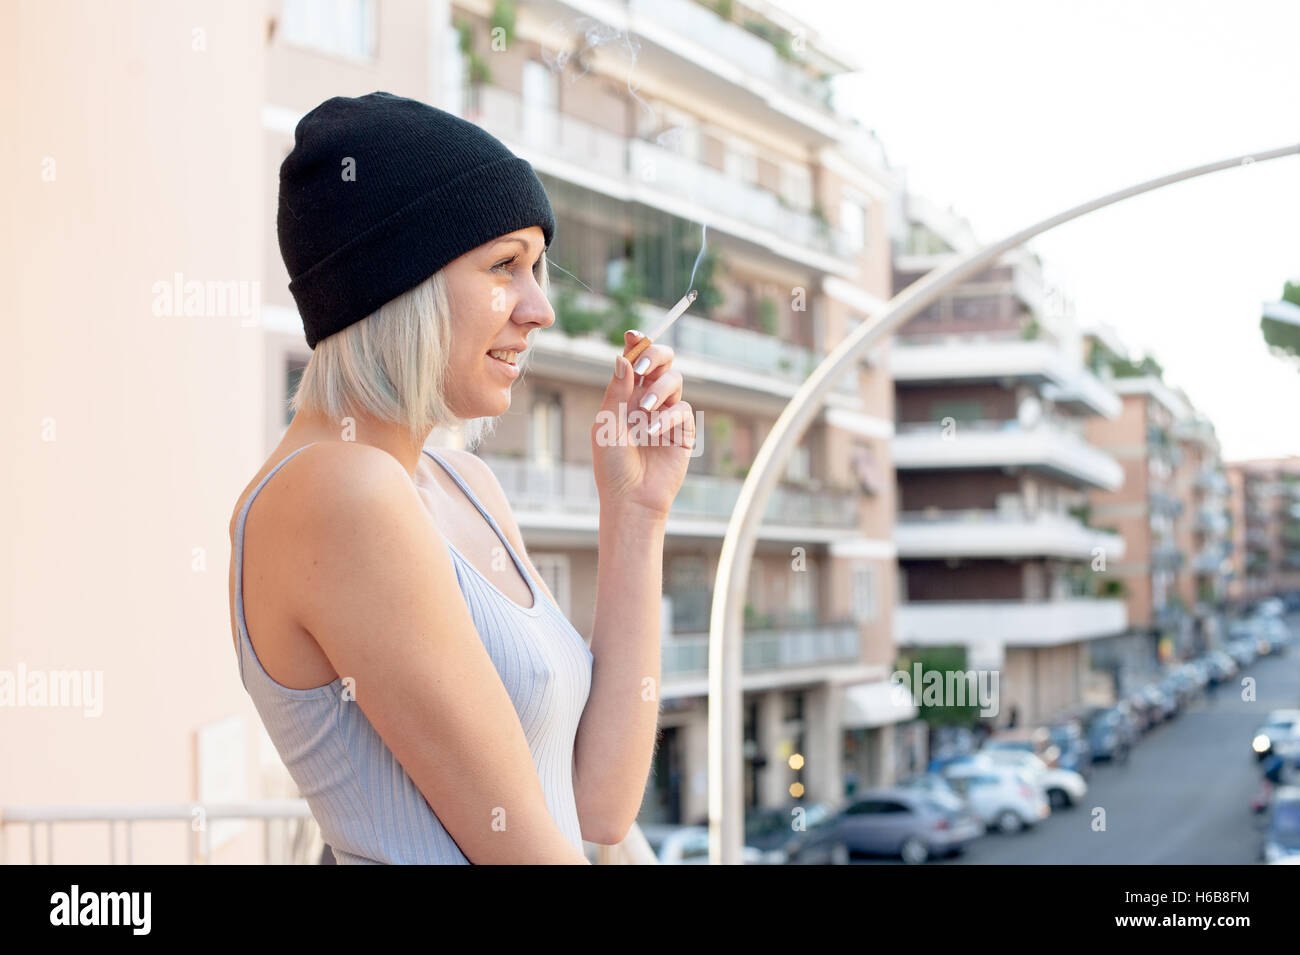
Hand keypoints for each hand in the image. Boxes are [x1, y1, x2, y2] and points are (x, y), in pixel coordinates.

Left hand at [590, 330, 694, 520]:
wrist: (630, 499)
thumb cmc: (612, 466)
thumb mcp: (607, 424)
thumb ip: (617, 391)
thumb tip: (623, 357)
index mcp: (626, 396)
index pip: (635, 361)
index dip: (637, 345)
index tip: (634, 335)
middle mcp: (647, 401)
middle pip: (661, 362)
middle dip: (655, 355)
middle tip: (643, 366)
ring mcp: (666, 414)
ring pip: (675, 381)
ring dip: (659, 389)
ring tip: (644, 410)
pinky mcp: (682, 431)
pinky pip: (682, 410)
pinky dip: (668, 416)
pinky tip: (653, 432)